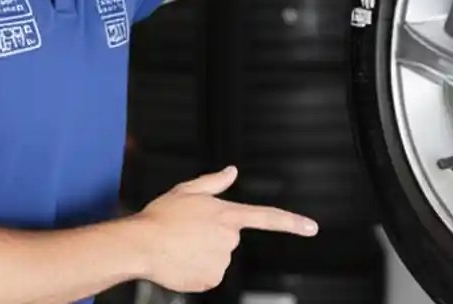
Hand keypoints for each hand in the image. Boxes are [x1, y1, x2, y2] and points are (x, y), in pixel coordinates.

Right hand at [128, 166, 318, 292]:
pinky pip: (208, 275)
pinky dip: (196, 271)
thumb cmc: (160, 216)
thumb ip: (213, 182)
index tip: (312, 228)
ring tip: (180, 246)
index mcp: (227, 215)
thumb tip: (231, 171)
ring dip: (202, 254)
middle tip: (187, 232)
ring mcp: (221, 262)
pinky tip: (179, 262)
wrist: (140, 244)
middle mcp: (229, 239)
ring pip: (218, 258)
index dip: (292, 222)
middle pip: (229, 239)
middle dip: (212, 236)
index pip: (267, 217)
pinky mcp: (210, 280)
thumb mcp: (186, 190)